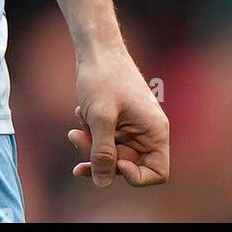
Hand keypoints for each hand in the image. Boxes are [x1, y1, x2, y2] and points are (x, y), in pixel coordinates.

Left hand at [68, 47, 169, 188]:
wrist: (96, 47)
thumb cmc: (103, 76)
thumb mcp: (100, 117)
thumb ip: (101, 152)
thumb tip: (102, 183)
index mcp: (155, 131)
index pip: (157, 173)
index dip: (134, 176)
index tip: (113, 162)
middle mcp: (147, 131)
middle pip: (127, 164)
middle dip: (100, 157)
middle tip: (77, 139)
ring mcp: (133, 126)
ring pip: (112, 152)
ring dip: (91, 144)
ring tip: (75, 128)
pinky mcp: (119, 120)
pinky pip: (105, 138)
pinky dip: (91, 132)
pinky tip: (79, 114)